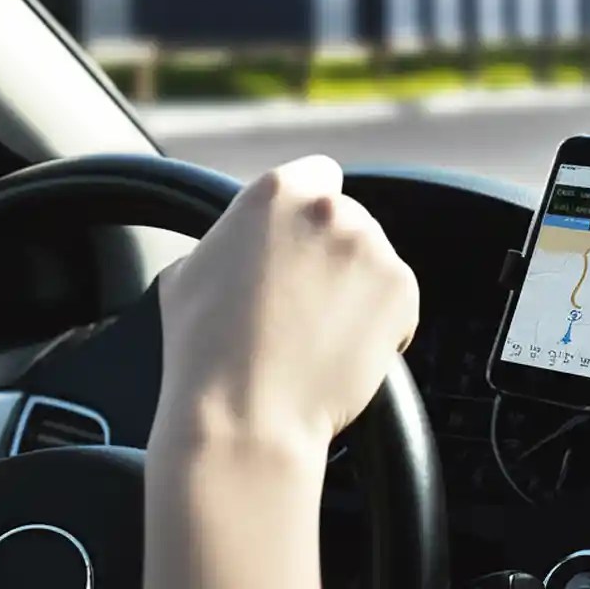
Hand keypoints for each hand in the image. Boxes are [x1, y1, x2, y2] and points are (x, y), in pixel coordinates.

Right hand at [146, 156, 418, 588]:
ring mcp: (370, 247)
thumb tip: (238, 244)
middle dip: (333, 253)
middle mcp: (329, 208)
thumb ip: (228, 238)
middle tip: (303, 303)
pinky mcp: (401, 290)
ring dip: (356, 288)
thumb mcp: (189, 270)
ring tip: (317, 334)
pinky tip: (340, 350)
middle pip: (348, 219)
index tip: (301, 243)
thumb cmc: (204, 351)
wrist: (245, 414)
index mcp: (274, 191)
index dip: (309, 214)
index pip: (316, 175)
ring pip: (372, 260)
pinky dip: (381, 325)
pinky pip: (397, 301)